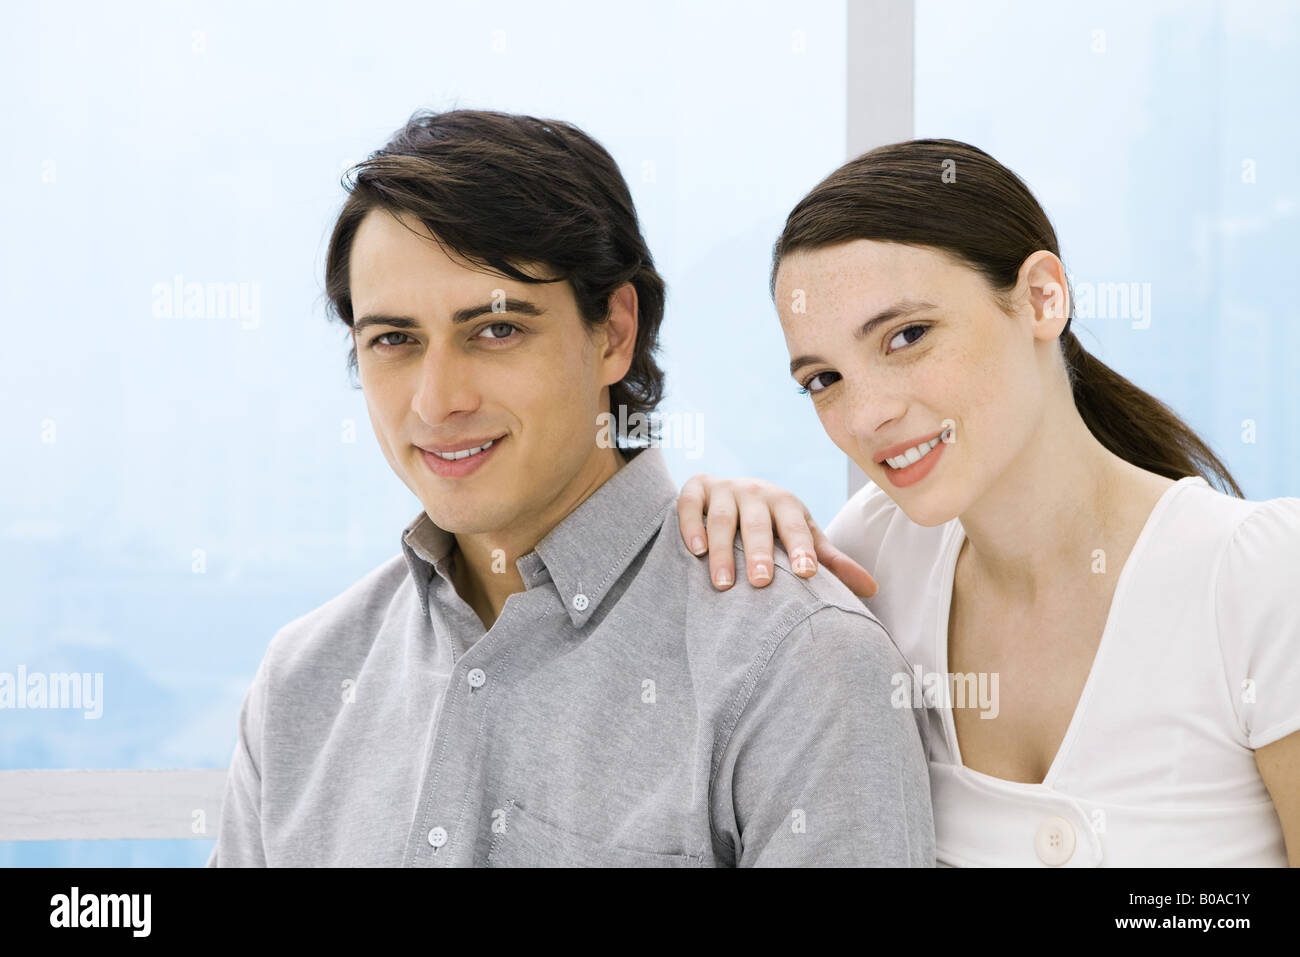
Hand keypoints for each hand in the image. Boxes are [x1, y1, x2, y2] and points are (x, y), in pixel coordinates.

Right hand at [676, 474, 878, 597]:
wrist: (731, 494)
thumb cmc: (773, 525)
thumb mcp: (801, 537)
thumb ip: (831, 562)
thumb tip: (872, 589)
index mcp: (786, 503)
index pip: (795, 525)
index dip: (801, 547)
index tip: (808, 574)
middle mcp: (756, 492)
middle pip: (758, 522)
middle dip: (759, 552)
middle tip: (761, 582)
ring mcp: (725, 490)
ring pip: (722, 518)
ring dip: (723, 549)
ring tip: (723, 583)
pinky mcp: (696, 490)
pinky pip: (690, 504)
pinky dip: (692, 525)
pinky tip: (696, 551)